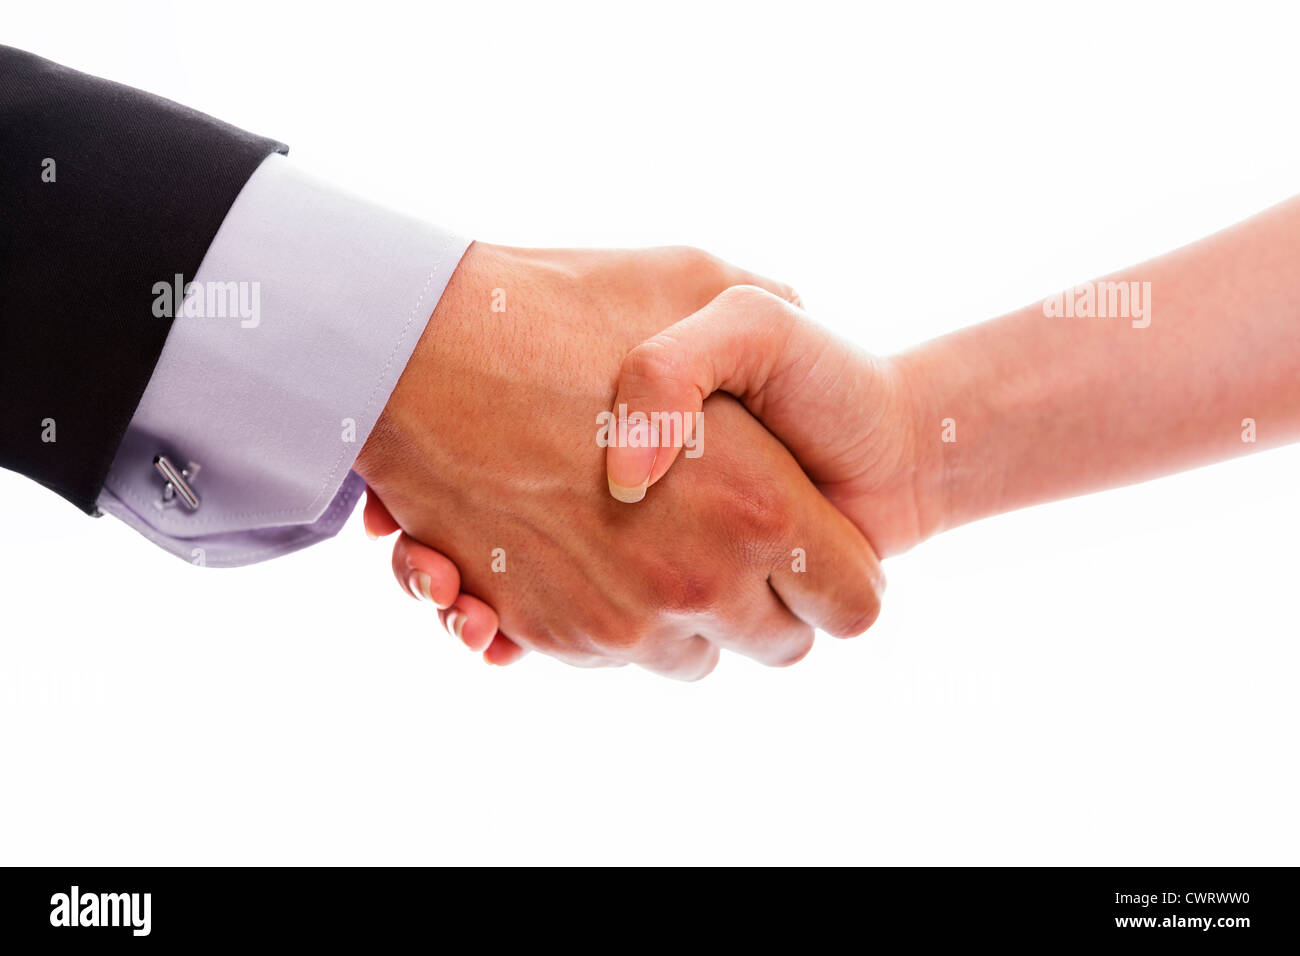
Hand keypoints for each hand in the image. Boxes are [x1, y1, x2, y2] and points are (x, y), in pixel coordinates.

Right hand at [354, 244, 884, 678]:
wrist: (414, 349)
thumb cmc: (567, 306)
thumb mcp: (705, 282)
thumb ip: (779, 316)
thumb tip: (794, 365)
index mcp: (760, 505)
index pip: (856, 603)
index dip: (843, 577)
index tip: (814, 544)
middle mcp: (696, 580)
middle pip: (777, 647)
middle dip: (767, 604)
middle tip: (734, 541)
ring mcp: (617, 618)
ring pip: (691, 659)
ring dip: (685, 617)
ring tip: (654, 542)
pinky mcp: (548, 632)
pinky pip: (608, 659)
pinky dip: (607, 620)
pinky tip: (588, 553)